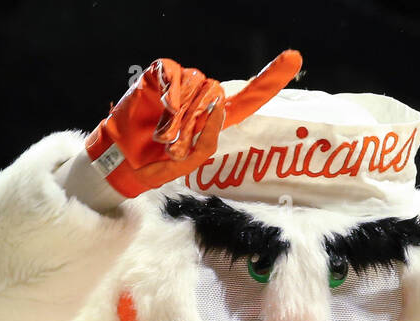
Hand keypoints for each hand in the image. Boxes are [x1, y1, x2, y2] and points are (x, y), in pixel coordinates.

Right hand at [85, 50, 301, 197]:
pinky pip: (175, 73)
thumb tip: (216, 106)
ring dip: (180, 115)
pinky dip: (172, 94)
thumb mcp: (190, 160)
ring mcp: (181, 83)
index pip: (248, 96)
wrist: (124, 161)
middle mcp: (201, 97)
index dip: (270, 78)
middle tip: (174, 143)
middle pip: (215, 93)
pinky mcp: (161, 75)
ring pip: (196, 85)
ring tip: (163, 135)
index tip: (295, 58)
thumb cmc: (158, 163)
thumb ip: (209, 136)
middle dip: (195, 121)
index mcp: (214, 117)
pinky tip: (164, 108)